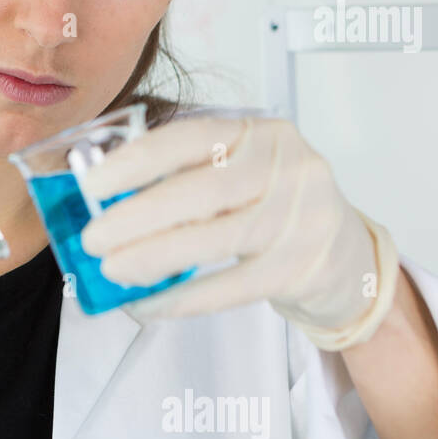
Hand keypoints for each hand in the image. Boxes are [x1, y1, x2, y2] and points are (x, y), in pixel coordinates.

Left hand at [77, 114, 396, 344]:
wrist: (346, 256)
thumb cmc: (273, 208)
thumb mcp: (237, 175)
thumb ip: (184, 178)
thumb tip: (105, 205)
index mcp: (258, 133)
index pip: (190, 137)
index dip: (136, 161)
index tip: (91, 185)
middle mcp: (286, 166)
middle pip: (201, 190)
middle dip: (137, 216)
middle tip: (92, 239)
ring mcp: (300, 217)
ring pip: (216, 239)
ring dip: (154, 257)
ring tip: (112, 270)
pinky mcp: (302, 267)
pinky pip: (233, 286)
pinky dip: (184, 298)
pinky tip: (148, 305)